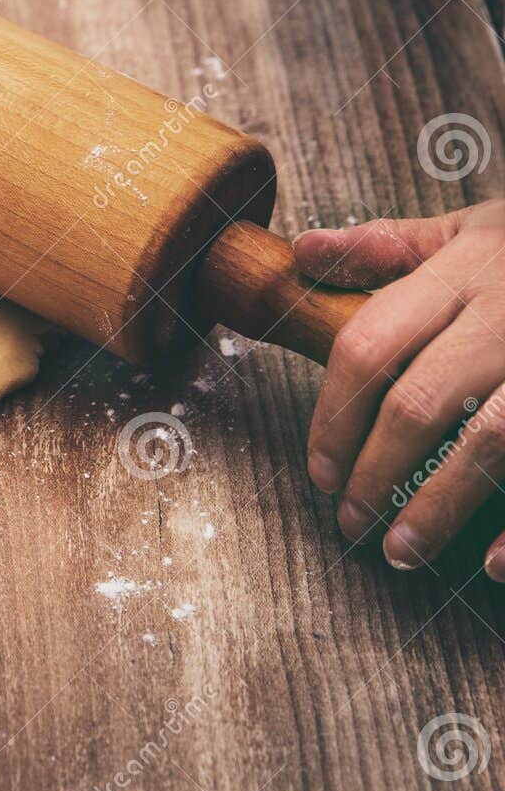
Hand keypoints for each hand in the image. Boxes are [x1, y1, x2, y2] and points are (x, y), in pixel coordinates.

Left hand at [295, 201, 504, 578]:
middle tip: (349, 521)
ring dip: (438, 506)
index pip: (368, 346)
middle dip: (373, 471)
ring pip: (489, 441)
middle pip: (418, 402)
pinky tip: (493, 562)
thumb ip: (389, 245)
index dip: (332, 415)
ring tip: (402, 551)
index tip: (319, 472)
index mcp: (464, 272)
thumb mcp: (472, 227)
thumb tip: (305, 250)